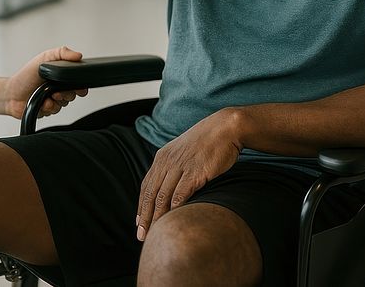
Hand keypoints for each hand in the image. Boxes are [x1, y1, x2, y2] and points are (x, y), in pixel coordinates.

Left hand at [4, 46, 86, 118]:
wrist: (11, 94)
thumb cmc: (25, 76)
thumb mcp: (44, 58)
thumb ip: (62, 53)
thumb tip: (78, 55)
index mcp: (59, 75)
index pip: (77, 81)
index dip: (81, 86)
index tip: (79, 88)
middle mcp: (58, 87)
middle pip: (73, 94)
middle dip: (66, 94)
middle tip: (57, 92)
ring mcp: (53, 99)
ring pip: (64, 104)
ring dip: (56, 101)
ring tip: (47, 96)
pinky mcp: (48, 109)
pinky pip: (55, 111)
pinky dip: (48, 107)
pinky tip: (42, 103)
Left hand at [136, 108, 243, 240]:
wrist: (225, 128)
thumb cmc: (207, 142)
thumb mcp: (184, 152)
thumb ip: (174, 167)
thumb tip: (171, 188)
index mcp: (162, 157)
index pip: (146, 186)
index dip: (141, 206)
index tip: (139, 223)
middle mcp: (167, 161)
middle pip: (151, 194)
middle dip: (145, 216)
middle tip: (141, 235)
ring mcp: (180, 166)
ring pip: (163, 196)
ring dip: (157, 217)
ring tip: (155, 233)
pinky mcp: (195, 171)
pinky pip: (181, 192)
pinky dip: (175, 207)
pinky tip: (173, 220)